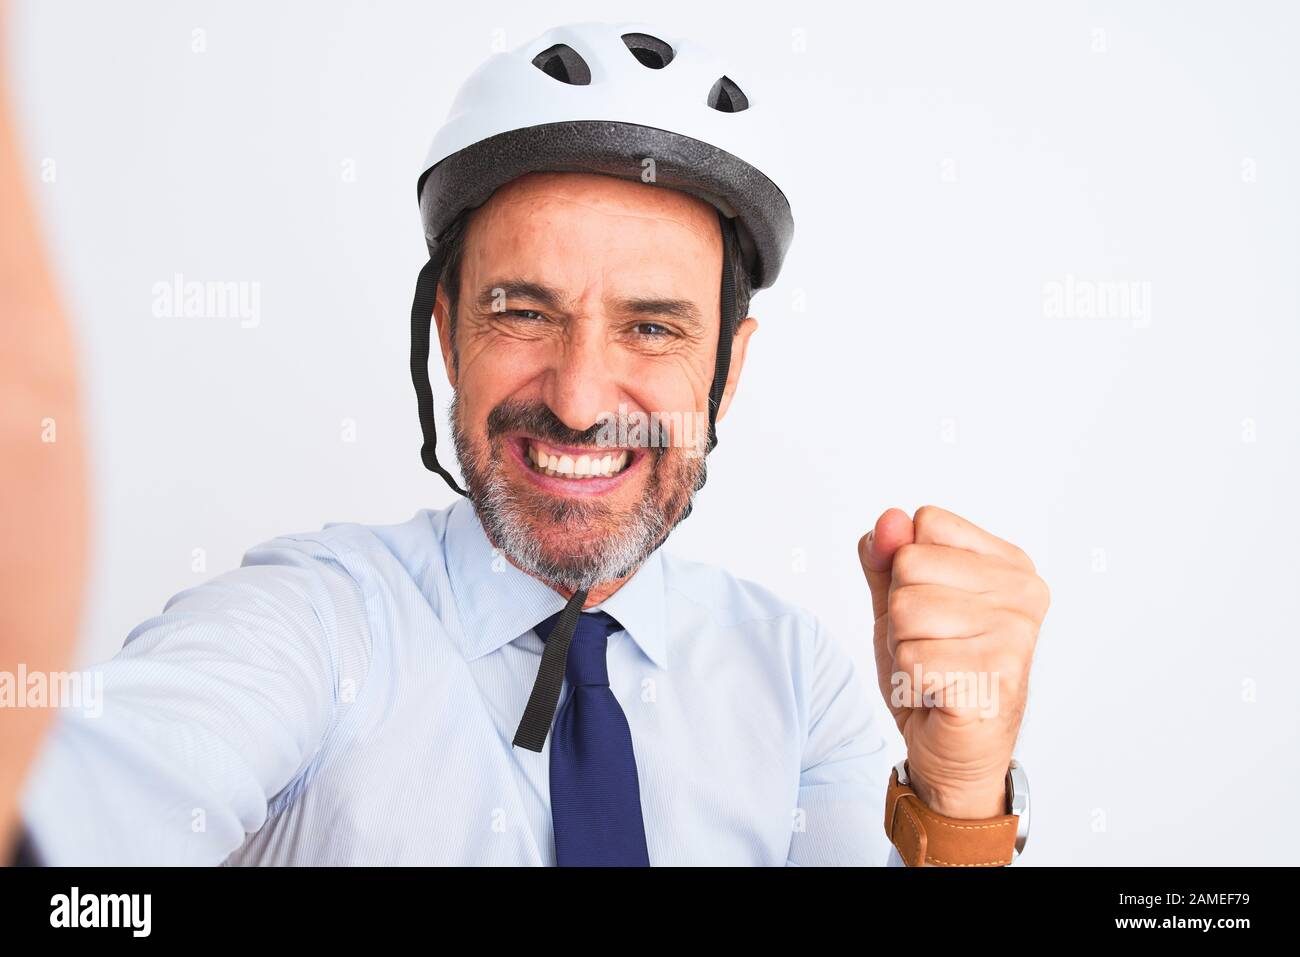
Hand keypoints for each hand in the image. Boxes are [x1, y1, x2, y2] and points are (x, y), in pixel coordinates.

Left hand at [858, 506, 1048, 818]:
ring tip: (935, 671)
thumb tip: (888, 519)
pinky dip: (910, 681)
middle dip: (900, 614)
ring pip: (905, 609)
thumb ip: (887, 557)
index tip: (934, 611)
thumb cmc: (933, 672)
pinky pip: (911, 655)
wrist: (954, 751)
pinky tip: (938, 695)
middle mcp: (1022, 592)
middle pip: (909, 564)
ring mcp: (1015, 632)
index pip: (925, 523)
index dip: (906, 570)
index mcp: (1009, 563)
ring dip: (904, 648)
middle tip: (932, 648)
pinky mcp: (996, 674)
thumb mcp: (898, 603)